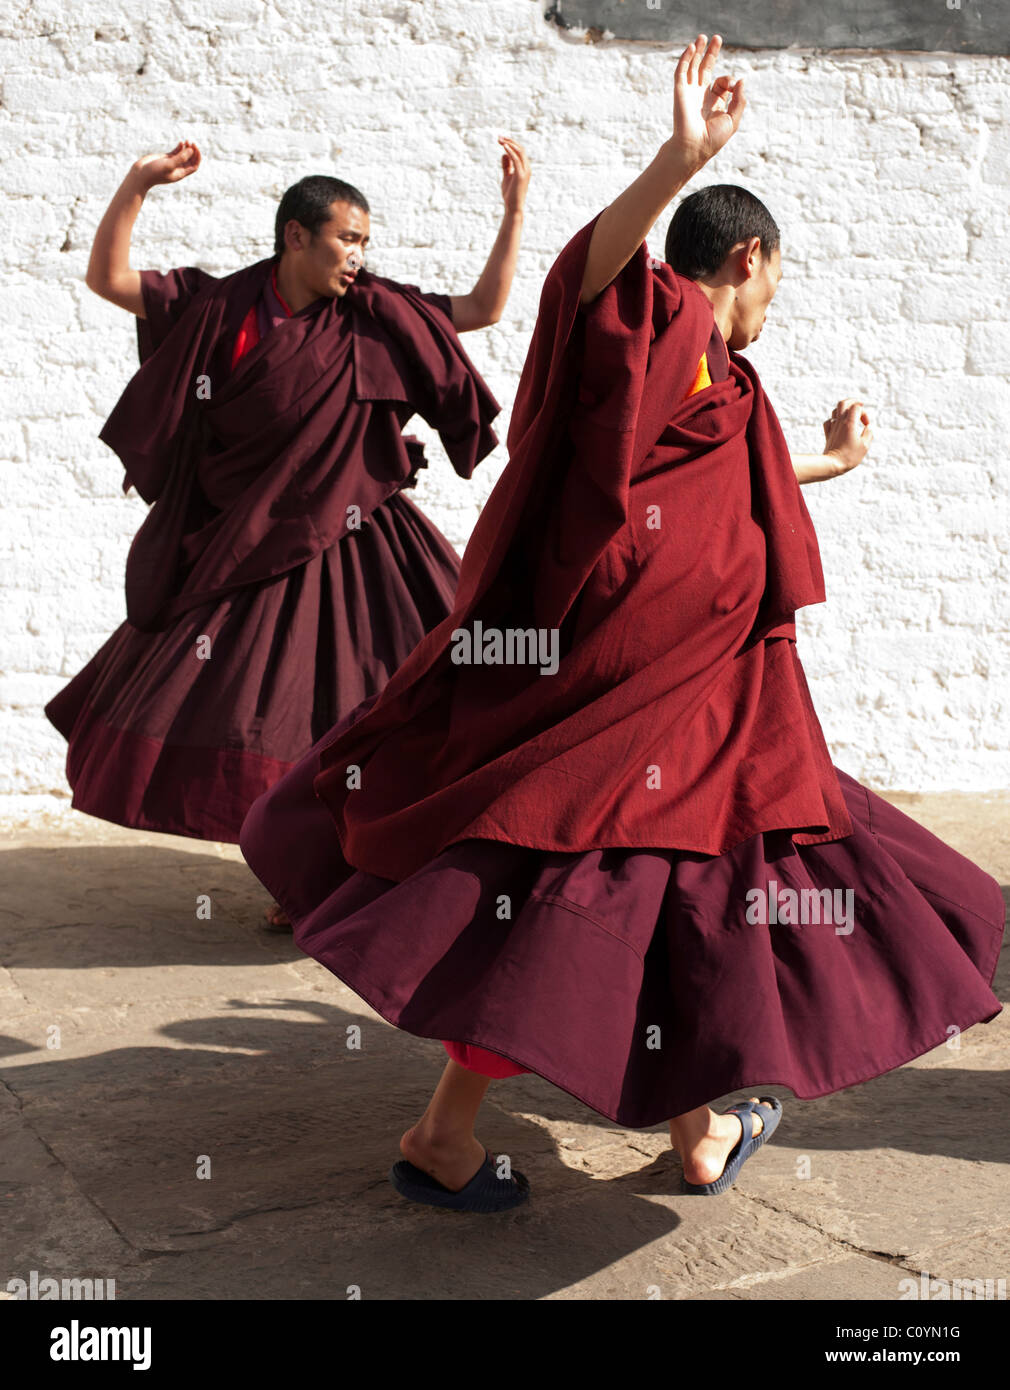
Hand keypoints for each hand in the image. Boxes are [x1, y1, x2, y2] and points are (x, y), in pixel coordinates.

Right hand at [133, 140, 201, 189]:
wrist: (141, 174)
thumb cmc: (155, 172)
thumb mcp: (169, 164)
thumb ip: (181, 158)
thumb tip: (191, 150)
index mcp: (180, 173)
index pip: (194, 166)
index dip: (197, 157)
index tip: (194, 148)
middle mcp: (178, 169)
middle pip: (190, 160)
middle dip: (192, 151)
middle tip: (191, 143)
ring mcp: (172, 163)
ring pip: (183, 155)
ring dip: (187, 148)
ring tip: (186, 141)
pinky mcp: (166, 158)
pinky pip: (176, 152)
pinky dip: (180, 147)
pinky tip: (181, 142)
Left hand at [498, 136, 529, 213]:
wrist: (513, 207)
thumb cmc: (510, 194)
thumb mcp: (507, 176)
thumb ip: (506, 166)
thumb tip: (504, 154)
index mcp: (525, 168)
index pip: (519, 151)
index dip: (511, 143)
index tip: (500, 139)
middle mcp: (527, 168)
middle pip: (520, 149)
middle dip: (510, 141)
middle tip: (499, 137)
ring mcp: (525, 171)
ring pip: (519, 152)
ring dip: (509, 144)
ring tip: (500, 140)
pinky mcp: (521, 175)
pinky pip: (516, 159)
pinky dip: (510, 152)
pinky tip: (504, 147)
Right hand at [672, 34, 744, 169]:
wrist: (694, 148)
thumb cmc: (713, 139)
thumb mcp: (733, 119)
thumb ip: (739, 100)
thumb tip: (741, 80)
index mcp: (714, 103)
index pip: (721, 83)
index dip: (728, 80)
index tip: (732, 86)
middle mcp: (701, 96)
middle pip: (705, 68)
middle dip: (711, 53)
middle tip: (717, 38)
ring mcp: (690, 93)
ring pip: (693, 67)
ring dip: (697, 51)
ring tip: (703, 37)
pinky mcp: (680, 91)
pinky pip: (682, 71)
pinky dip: (686, 59)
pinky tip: (692, 47)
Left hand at [822, 398, 872, 474]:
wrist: (831, 465)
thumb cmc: (849, 456)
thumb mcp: (865, 446)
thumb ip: (869, 434)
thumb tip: (868, 427)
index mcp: (849, 423)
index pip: (857, 407)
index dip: (864, 413)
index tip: (866, 425)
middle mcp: (839, 422)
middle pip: (843, 403)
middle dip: (853, 402)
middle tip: (860, 407)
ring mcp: (832, 428)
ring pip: (835, 410)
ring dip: (844, 410)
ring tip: (851, 416)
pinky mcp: (828, 434)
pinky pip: (828, 421)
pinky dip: (834, 420)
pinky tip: (839, 425)